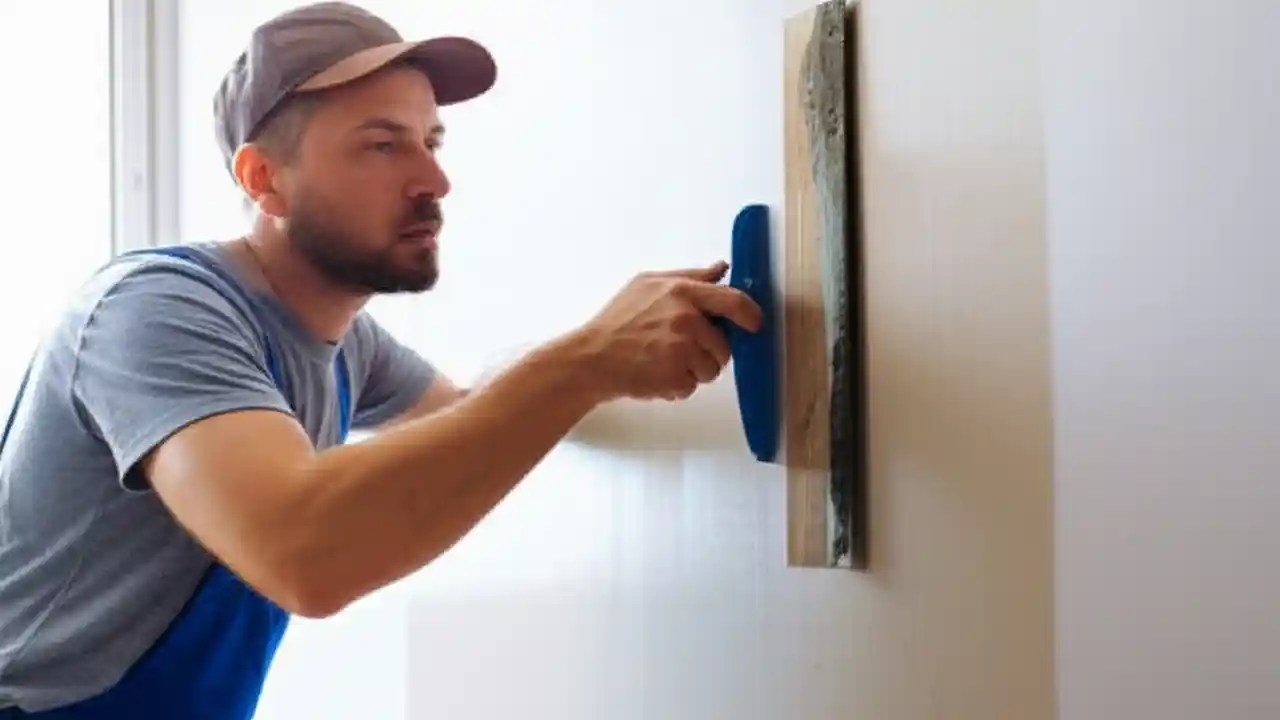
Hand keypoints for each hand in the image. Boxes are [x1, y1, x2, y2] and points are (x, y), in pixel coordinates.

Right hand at [577, 261, 763, 401]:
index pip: (733, 300)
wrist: (590, 358)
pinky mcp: (675, 377)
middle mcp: (686, 319)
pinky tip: (655, 375)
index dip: (750, 315)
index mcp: (682, 292)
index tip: (753, 325)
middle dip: (712, 352)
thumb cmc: (617, 321)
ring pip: (711, 369)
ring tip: (663, 362)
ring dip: (693, 372)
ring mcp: (681, 350)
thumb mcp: (648, 284)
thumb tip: (721, 268)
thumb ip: (689, 277)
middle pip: (724, 345)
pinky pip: (692, 386)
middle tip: (683, 351)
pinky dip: (676, 386)